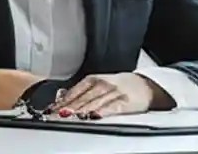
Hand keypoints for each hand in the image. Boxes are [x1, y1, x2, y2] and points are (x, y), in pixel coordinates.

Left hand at [52, 73, 169, 118]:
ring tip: (70, 117)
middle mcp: (103, 84)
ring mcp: (114, 93)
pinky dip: (103, 111)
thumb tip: (61, 99)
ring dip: (81, 110)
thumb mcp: (100, 84)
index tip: (52, 110)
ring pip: (95, 102)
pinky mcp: (125, 102)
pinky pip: (112, 107)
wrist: (145, 86)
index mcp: (94, 79)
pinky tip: (94, 116)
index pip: (75, 91)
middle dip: (69, 107)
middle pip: (83, 97)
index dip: (63, 101)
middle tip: (57, 115)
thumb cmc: (120, 87)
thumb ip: (82, 91)